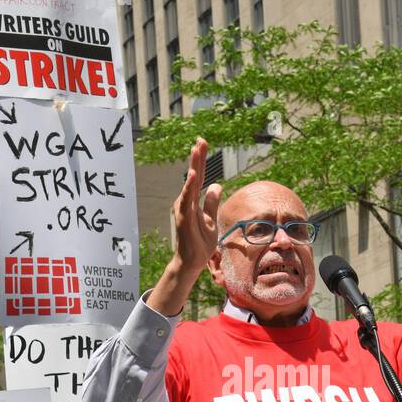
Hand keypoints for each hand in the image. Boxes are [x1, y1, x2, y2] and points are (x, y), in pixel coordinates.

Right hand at [171, 137, 222, 277]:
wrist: (192, 262)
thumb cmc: (200, 242)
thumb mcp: (211, 219)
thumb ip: (212, 203)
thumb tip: (217, 185)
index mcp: (194, 201)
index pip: (200, 177)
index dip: (201, 160)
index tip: (202, 143)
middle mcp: (187, 202)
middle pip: (195, 176)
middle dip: (197, 158)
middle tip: (200, 140)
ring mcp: (184, 209)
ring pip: (190, 184)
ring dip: (194, 167)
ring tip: (196, 150)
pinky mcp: (184, 218)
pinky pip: (188, 200)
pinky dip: (190, 187)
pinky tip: (194, 175)